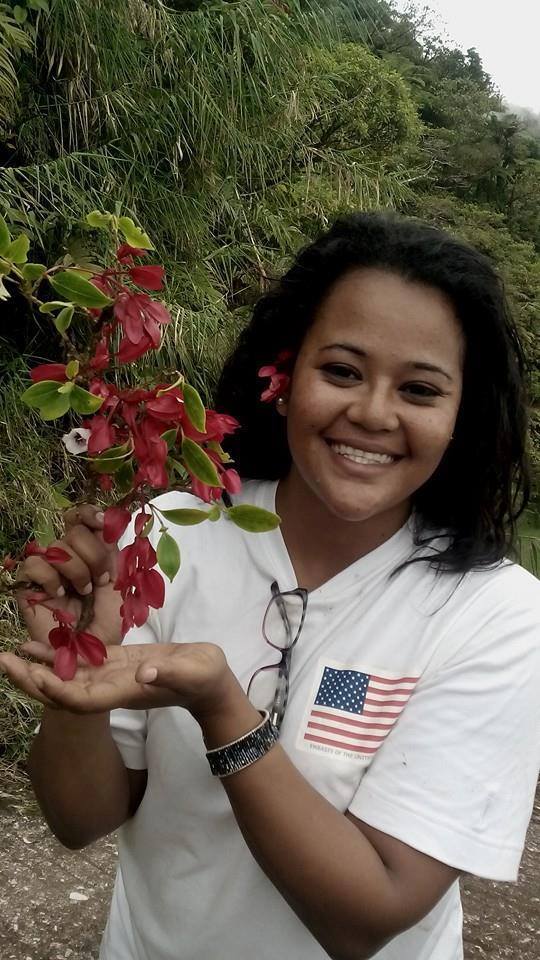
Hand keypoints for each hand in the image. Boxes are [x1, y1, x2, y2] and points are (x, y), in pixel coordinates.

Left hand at [0, 641, 235, 715]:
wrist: (209, 681)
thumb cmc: (204, 677)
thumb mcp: (193, 672)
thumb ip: (169, 674)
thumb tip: (144, 674)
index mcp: (125, 693)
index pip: (82, 699)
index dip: (58, 690)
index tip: (36, 676)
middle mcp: (110, 689)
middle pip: (63, 692)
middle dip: (33, 681)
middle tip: (4, 662)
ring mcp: (110, 677)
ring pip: (66, 677)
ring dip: (38, 668)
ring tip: (11, 653)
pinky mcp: (114, 663)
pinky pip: (79, 662)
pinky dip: (58, 654)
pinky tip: (38, 643)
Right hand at [16, 505, 121, 651]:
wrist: (93, 651)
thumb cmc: (108, 621)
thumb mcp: (119, 580)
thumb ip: (112, 549)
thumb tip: (110, 519)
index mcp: (88, 550)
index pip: (81, 517)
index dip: (90, 514)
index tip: (103, 523)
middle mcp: (66, 556)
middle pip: (74, 530)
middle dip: (93, 555)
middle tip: (100, 581)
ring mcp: (46, 569)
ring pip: (56, 546)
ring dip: (76, 570)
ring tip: (82, 593)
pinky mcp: (27, 585)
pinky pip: (34, 564)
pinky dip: (51, 578)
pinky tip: (59, 595)